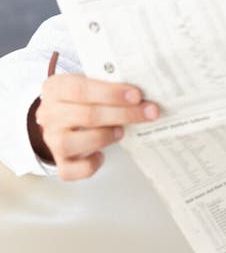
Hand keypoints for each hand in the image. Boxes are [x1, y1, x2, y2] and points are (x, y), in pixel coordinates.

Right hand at [31, 73, 159, 180]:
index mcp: (56, 88)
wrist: (64, 116)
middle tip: (149, 112)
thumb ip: (109, 83)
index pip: (81, 89)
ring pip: (74, 143)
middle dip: (123, 114)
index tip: (137, 95)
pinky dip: (90, 165)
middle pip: (86, 116)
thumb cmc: (84, 98)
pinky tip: (102, 155)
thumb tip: (143, 92)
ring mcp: (52, 139)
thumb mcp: (91, 82)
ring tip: (122, 131)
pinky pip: (71, 171)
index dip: (111, 93)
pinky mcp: (59, 161)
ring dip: (105, 137)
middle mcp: (49, 114)